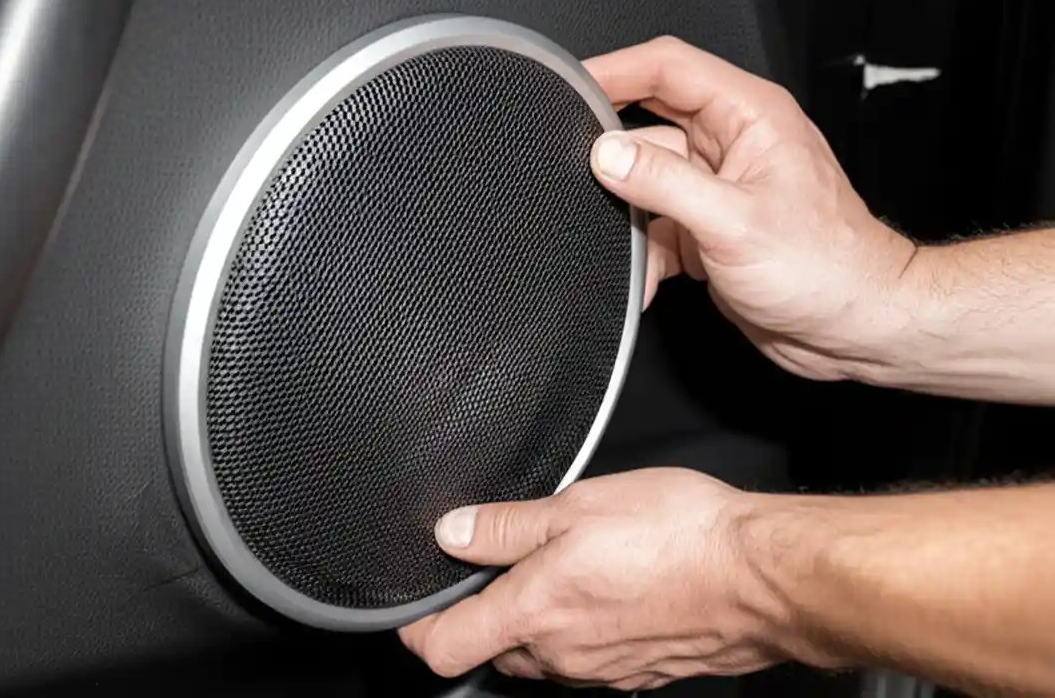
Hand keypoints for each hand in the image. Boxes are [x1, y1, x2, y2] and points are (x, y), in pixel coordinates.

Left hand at [397, 468, 791, 690]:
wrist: (764, 577)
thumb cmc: (678, 536)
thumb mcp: (576, 507)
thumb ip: (505, 527)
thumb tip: (451, 533)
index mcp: (534, 613)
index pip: (444, 647)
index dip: (417, 628)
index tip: (414, 606)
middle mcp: (562, 655)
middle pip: (494, 651)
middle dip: (487, 615)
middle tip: (503, 567)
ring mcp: (602, 671)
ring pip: (545, 656)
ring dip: (540, 621)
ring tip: (568, 568)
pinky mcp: (640, 672)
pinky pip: (591, 659)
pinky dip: (586, 629)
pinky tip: (614, 588)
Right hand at [583, 37, 919, 381]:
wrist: (856, 328)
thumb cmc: (828, 269)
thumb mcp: (733, 221)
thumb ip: (663, 183)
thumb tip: (607, 154)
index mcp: (749, 116)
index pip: (667, 68)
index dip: (614, 70)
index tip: (569, 85)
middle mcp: (732, 145)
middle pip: (648, 123)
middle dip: (612, 153)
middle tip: (575, 172)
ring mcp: (718, 187)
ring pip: (645, 184)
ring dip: (628, 220)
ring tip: (628, 246)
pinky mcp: (707, 229)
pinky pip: (655, 228)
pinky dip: (643, 255)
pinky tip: (646, 278)